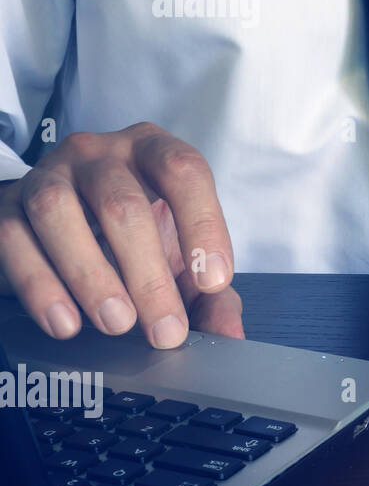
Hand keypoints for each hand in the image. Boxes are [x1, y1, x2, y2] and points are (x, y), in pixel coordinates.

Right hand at [0, 122, 242, 345]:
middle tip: (165, 329)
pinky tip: (66, 323)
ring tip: (117, 324)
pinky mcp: (6, 207)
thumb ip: (211, 295)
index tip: (214, 281)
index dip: (203, 224)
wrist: (65, 226)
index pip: (183, 171)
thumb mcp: (179, 258)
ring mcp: (48, 175)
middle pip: (123, 203)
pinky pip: (13, 240)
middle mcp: (100, 154)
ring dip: (91, 276)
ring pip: (58, 213)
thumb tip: (229, 334)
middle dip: (148, 274)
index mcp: (153, 151)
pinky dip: (40, 287)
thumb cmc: (136, 237)